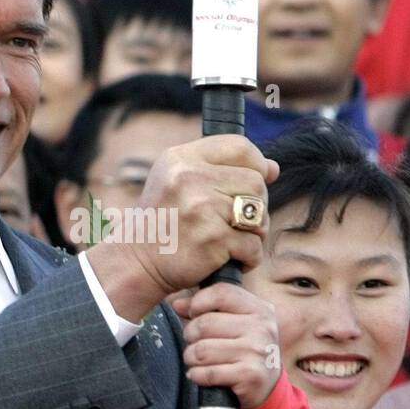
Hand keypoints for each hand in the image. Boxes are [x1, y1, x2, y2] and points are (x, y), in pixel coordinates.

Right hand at [86, 136, 277, 323]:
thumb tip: (273, 168)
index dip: (257, 164)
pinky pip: (253, 245)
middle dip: (256, 204)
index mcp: (181, 159)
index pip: (239, 147)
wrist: (136, 262)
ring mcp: (201, 209)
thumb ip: (219, 168)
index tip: (259, 180)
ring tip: (235, 239)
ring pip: (259, 213)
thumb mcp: (176, 180)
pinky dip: (248, 257)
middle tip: (237, 221)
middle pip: (255, 183)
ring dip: (255, 231)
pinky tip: (230, 258)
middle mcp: (190, 178)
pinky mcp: (212, 240)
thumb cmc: (163, 221)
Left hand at [174, 282, 279, 408]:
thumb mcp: (234, 324)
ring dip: (191, 357)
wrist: (267, 387)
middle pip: (206, 323)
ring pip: (202, 349)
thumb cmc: (245, 350)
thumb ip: (206, 310)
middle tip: (192, 343)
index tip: (193, 314)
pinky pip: (208, 372)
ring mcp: (257, 351)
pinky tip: (199, 375)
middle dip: (189, 335)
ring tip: (195, 360)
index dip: (199, 302)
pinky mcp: (250, 375)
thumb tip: (177, 304)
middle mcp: (261, 327)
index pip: (221, 293)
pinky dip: (196, 375)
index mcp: (259, 309)